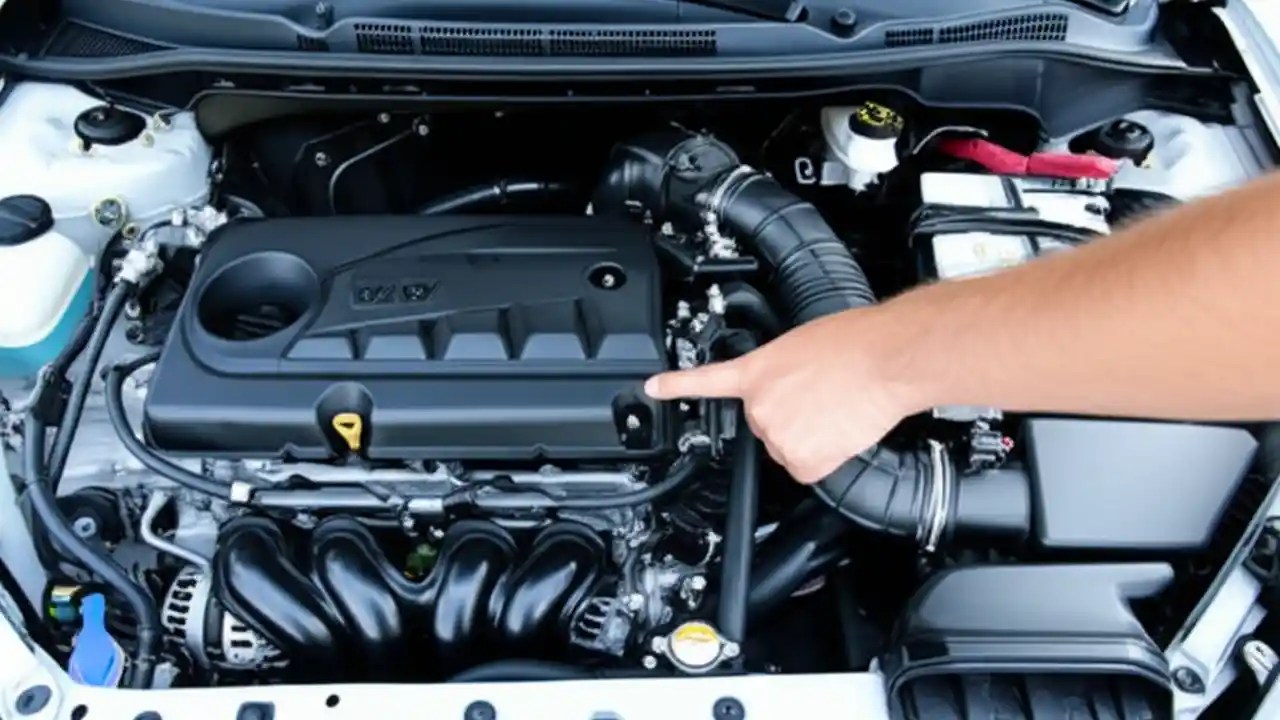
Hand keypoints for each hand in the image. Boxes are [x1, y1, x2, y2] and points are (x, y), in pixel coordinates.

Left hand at [644, 309, 924, 483]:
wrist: (882, 360)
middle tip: (821, 398)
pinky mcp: (801, 461)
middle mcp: (758, 407)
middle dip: (791, 417)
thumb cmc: (853, 345)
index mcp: (755, 372)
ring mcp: (776, 436)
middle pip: (767, 426)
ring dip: (811, 437)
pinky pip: (809, 468)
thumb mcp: (799, 347)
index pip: (706, 381)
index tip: (652, 388)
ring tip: (835, 409)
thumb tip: (790, 391)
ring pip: (790, 448)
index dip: (676, 386)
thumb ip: (779, 374)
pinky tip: (839, 431)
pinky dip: (826, 457)